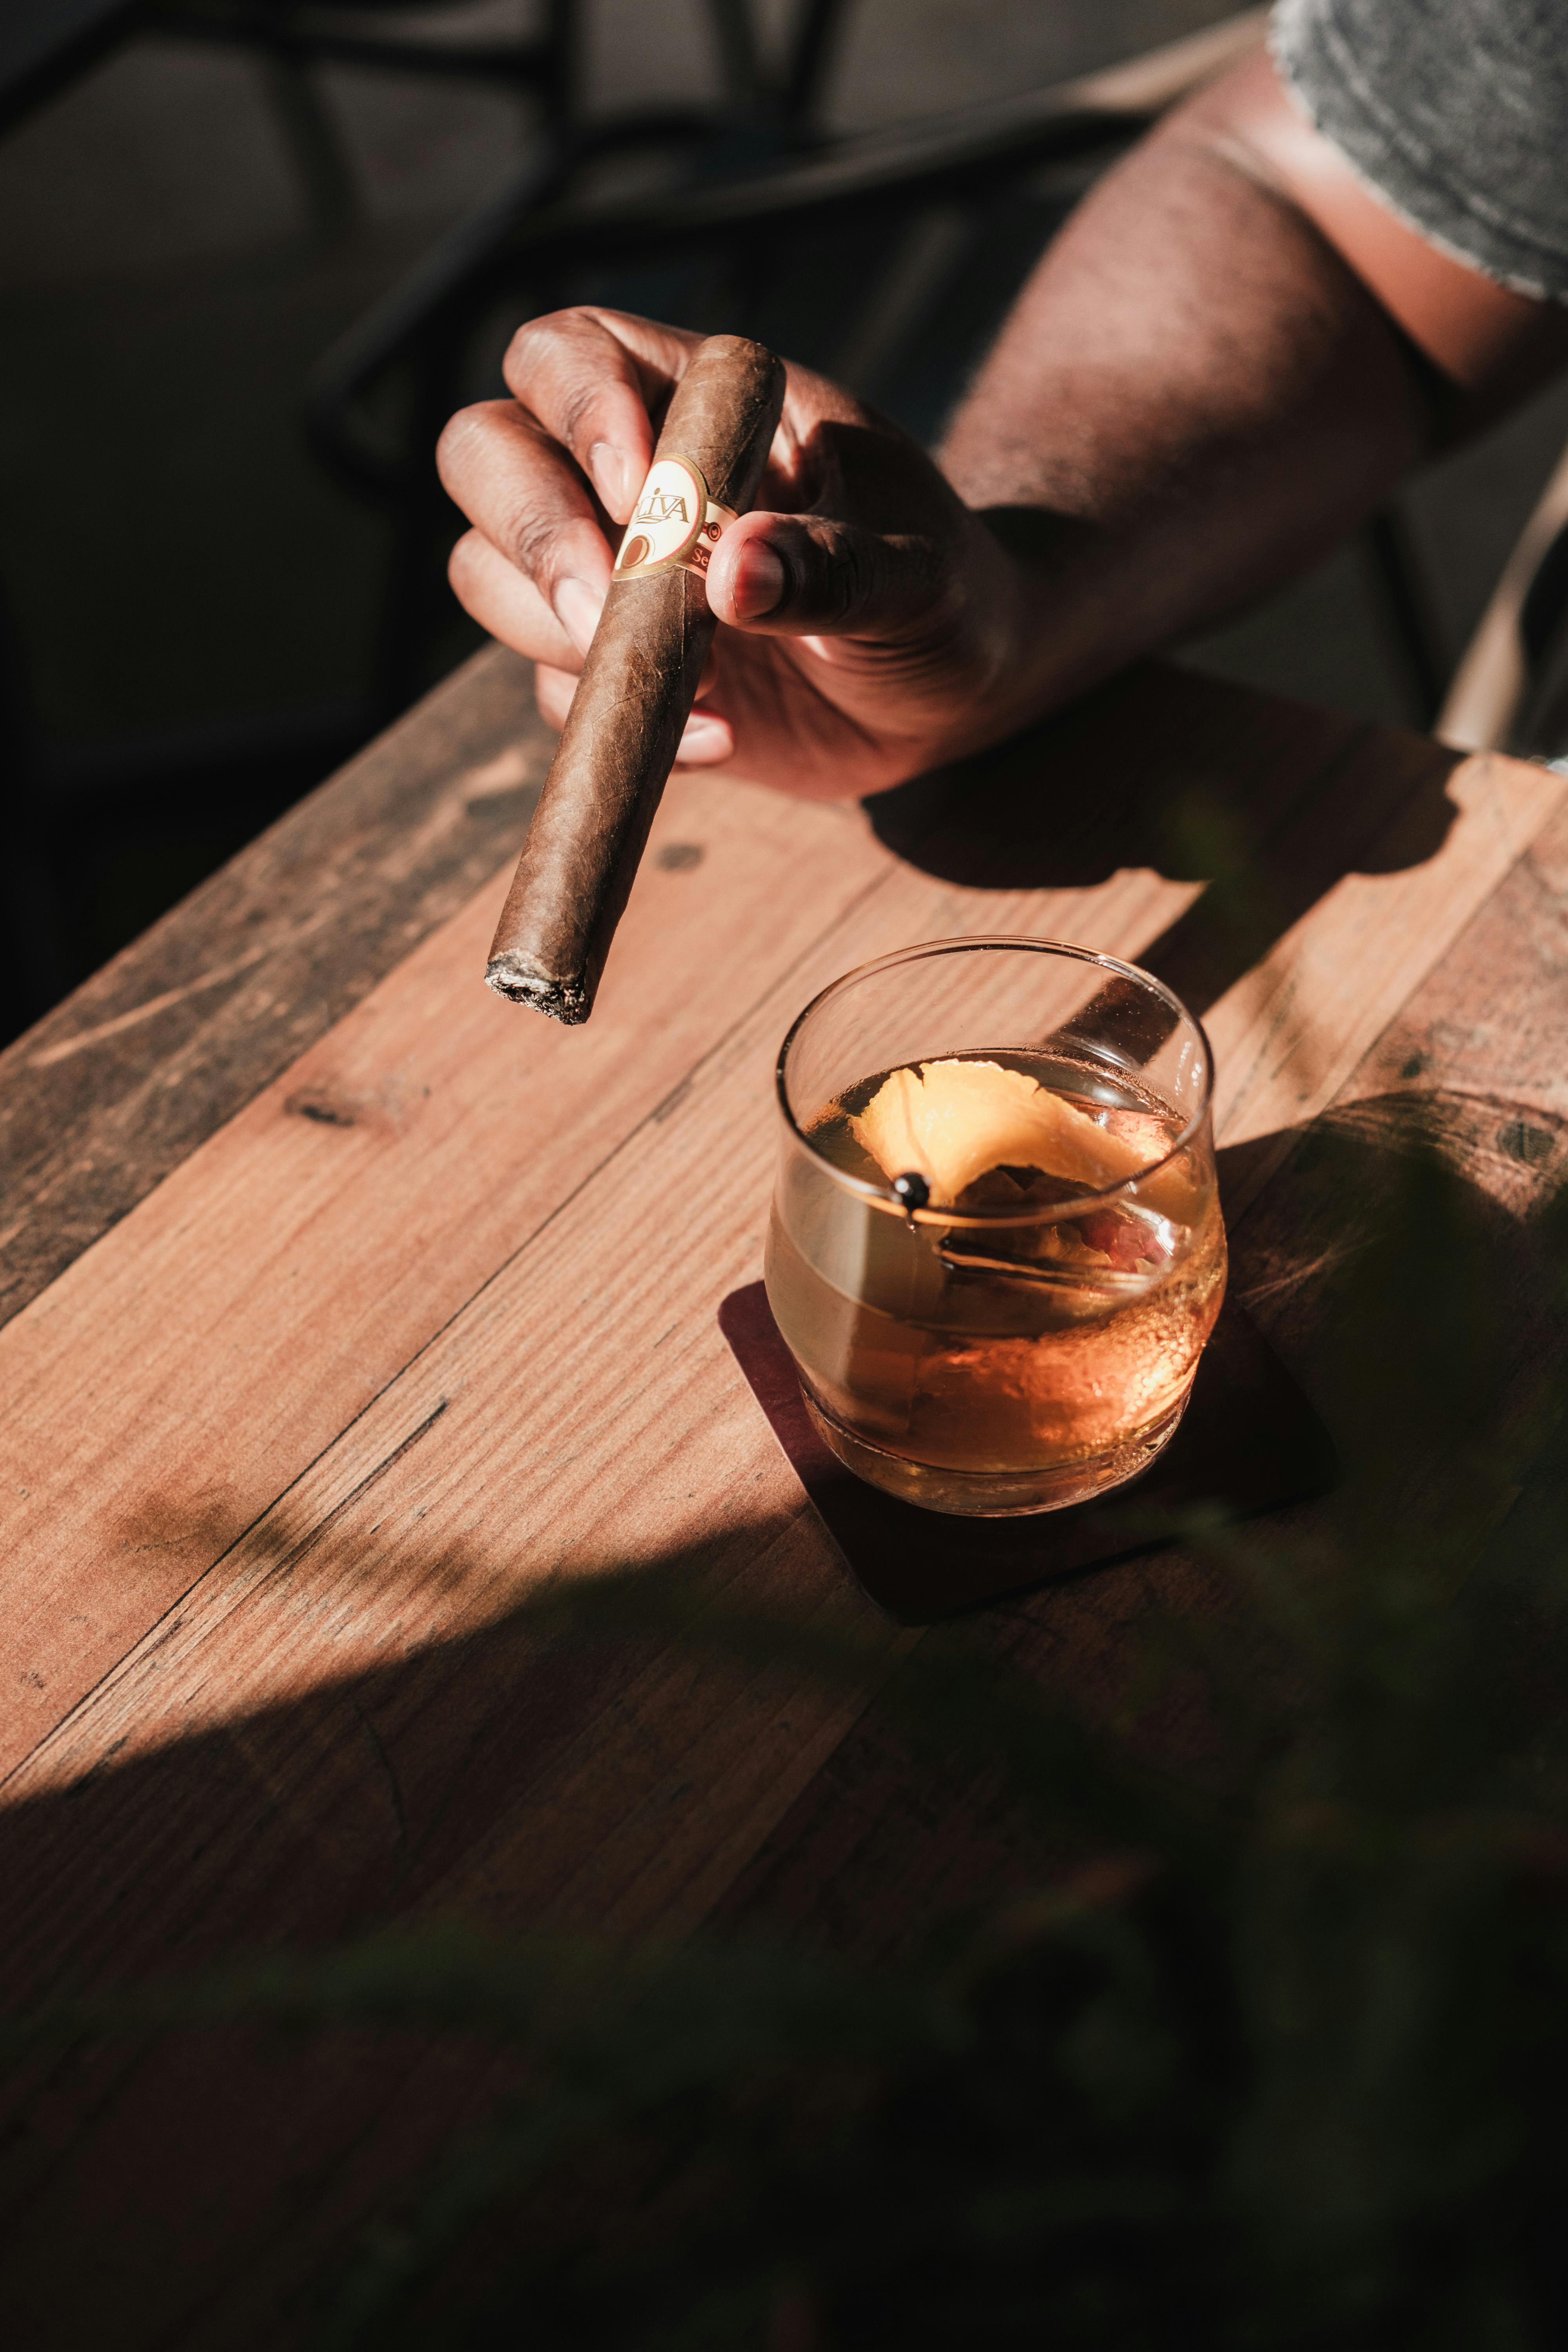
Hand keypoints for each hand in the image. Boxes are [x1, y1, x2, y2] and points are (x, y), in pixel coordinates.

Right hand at [436, 308, 1026, 800]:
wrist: (953, 684)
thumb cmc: (942, 589)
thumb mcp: (914, 571)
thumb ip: (832, 565)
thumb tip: (735, 570)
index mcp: (695, 398)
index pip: (570, 353)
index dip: (576, 409)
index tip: (637, 490)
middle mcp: (625, 475)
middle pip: (485, 453)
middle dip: (530, 530)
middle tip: (605, 607)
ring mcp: (607, 576)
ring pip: (489, 575)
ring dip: (560, 632)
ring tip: (691, 678)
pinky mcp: (613, 671)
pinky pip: (555, 692)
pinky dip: (615, 720)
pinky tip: (719, 739)